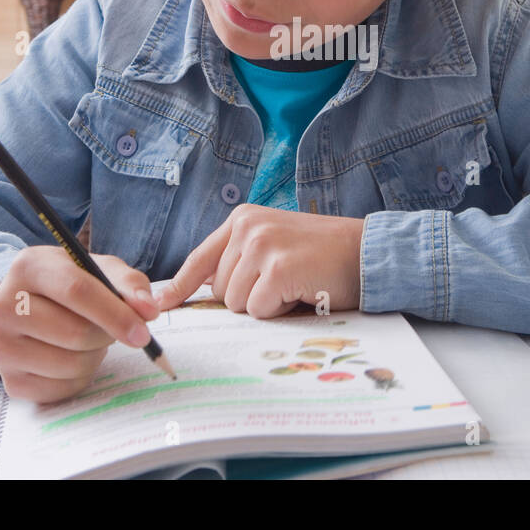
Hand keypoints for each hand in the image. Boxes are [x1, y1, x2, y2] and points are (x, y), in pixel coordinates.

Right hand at [0, 246, 157, 403]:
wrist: (24, 306)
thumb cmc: (68, 284)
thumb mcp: (97, 269)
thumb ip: (128, 284)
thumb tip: (148, 311)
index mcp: (29, 267)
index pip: (77, 291)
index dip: (115, 314)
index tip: (143, 332)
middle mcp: (4, 306)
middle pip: (75, 333)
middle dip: (106, 336)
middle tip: (110, 329)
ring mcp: (0, 346)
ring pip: (70, 365)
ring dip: (94, 356)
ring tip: (88, 340)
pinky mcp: (10, 381)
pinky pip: (62, 390)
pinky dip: (80, 377)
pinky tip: (73, 357)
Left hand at [153, 204, 364, 317]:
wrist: (367, 252)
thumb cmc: (323, 256)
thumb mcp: (274, 244)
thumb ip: (239, 260)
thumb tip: (199, 292)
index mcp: (243, 218)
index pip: (200, 258)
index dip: (179, 285)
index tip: (161, 302)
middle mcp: (248, 226)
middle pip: (219, 290)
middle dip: (248, 297)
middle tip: (283, 282)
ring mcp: (262, 246)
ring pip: (237, 303)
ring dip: (265, 305)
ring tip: (294, 285)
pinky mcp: (278, 268)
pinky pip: (259, 310)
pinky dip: (279, 311)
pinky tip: (301, 292)